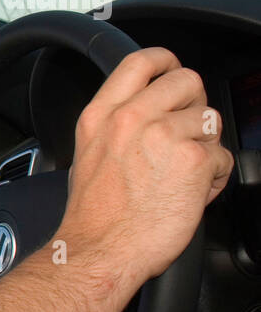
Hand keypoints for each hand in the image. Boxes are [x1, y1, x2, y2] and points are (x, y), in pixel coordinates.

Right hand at [58, 47, 232, 288]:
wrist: (100, 250)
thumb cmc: (94, 215)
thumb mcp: (88, 154)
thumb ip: (115, 125)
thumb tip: (144, 111)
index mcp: (102, 115)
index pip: (140, 62)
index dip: (166, 61)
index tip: (172, 70)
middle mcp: (131, 118)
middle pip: (187, 81)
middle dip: (194, 106)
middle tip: (185, 133)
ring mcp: (163, 135)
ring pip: (210, 121)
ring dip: (205, 147)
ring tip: (182, 175)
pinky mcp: (194, 160)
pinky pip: (224, 157)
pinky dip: (215, 178)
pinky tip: (191, 193)